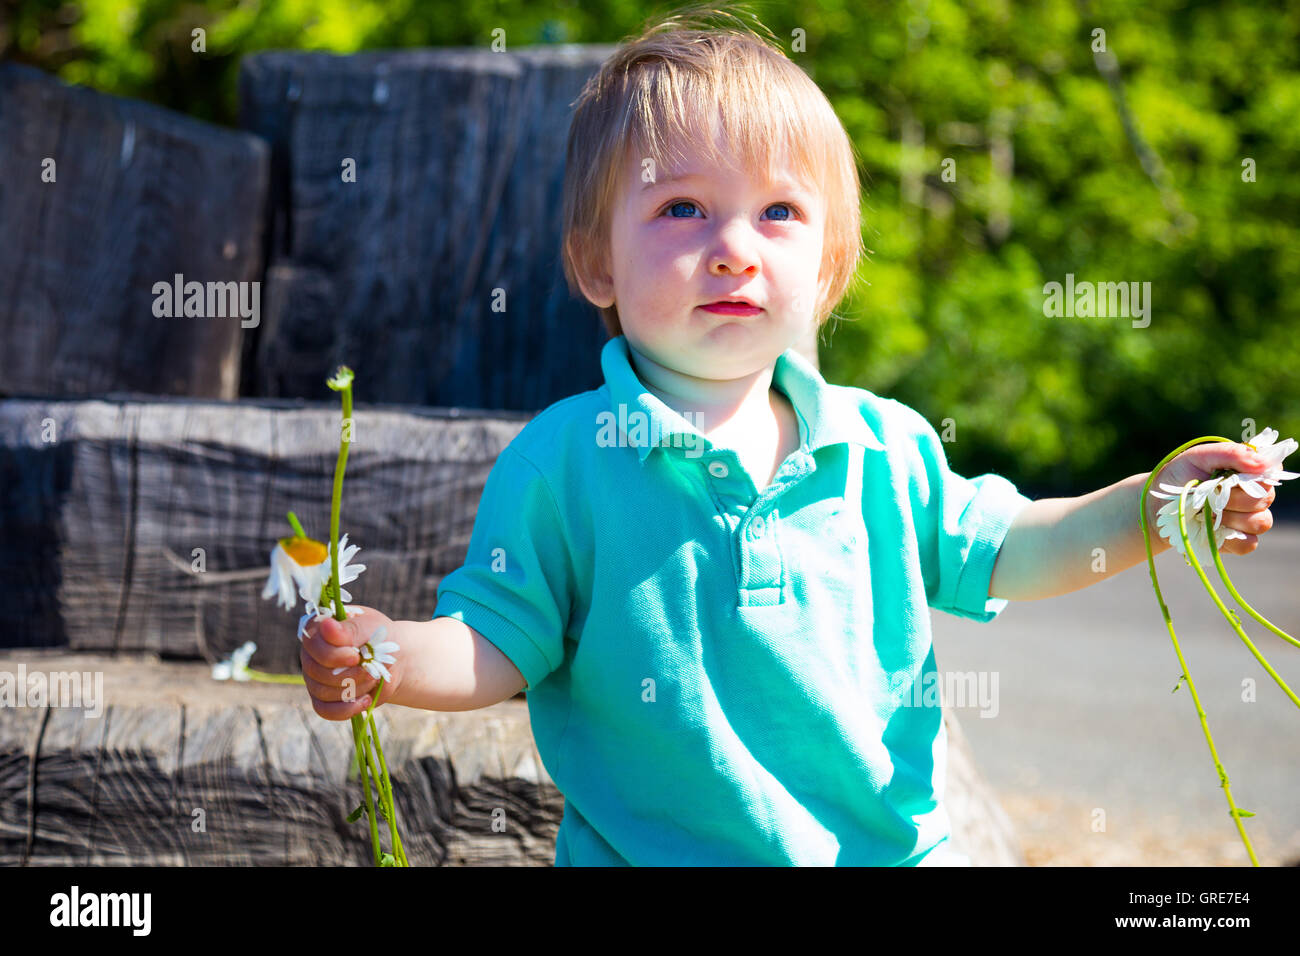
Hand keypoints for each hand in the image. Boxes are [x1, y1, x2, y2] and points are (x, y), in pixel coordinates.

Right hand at [300, 606, 401, 719]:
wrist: (393, 658)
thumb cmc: (380, 636)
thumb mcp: (371, 627)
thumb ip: (350, 629)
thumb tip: (327, 626)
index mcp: (318, 628)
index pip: (312, 643)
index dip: (332, 655)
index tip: (356, 656)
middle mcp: (311, 653)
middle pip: (315, 671)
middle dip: (347, 674)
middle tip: (370, 669)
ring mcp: (315, 677)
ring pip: (322, 691)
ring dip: (353, 688)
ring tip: (372, 678)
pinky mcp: (324, 698)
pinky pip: (325, 710)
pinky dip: (346, 709)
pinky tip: (365, 700)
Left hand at [1148, 442, 1276, 555]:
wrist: (1157, 506)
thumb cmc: (1179, 477)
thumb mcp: (1199, 457)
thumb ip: (1231, 453)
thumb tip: (1265, 463)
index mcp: (1249, 472)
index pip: (1273, 472)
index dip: (1256, 476)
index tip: (1230, 477)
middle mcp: (1255, 495)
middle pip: (1265, 499)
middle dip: (1233, 498)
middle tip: (1208, 495)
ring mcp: (1249, 520)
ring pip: (1260, 522)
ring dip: (1230, 517)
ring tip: (1205, 512)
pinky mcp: (1238, 541)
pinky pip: (1249, 544)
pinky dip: (1229, 537)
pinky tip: (1210, 528)